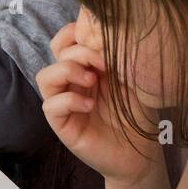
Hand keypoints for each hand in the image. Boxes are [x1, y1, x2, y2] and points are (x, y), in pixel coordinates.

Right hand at [36, 21, 162, 186]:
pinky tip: (90, 106)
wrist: (142, 155)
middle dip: (80, 53)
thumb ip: (116, 58)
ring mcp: (65, 104)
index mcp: (85, 69)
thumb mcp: (131, 80)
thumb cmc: (138, 116)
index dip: (71, 34)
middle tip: (105, 63)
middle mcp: (71, 84)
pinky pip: (51, 106)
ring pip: (45, 77)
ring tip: (92, 81)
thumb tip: (108, 34)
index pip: (63, 43)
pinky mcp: (62, 126)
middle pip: (56, 55)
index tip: (94, 35)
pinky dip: (69, 101)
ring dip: (67, 72)